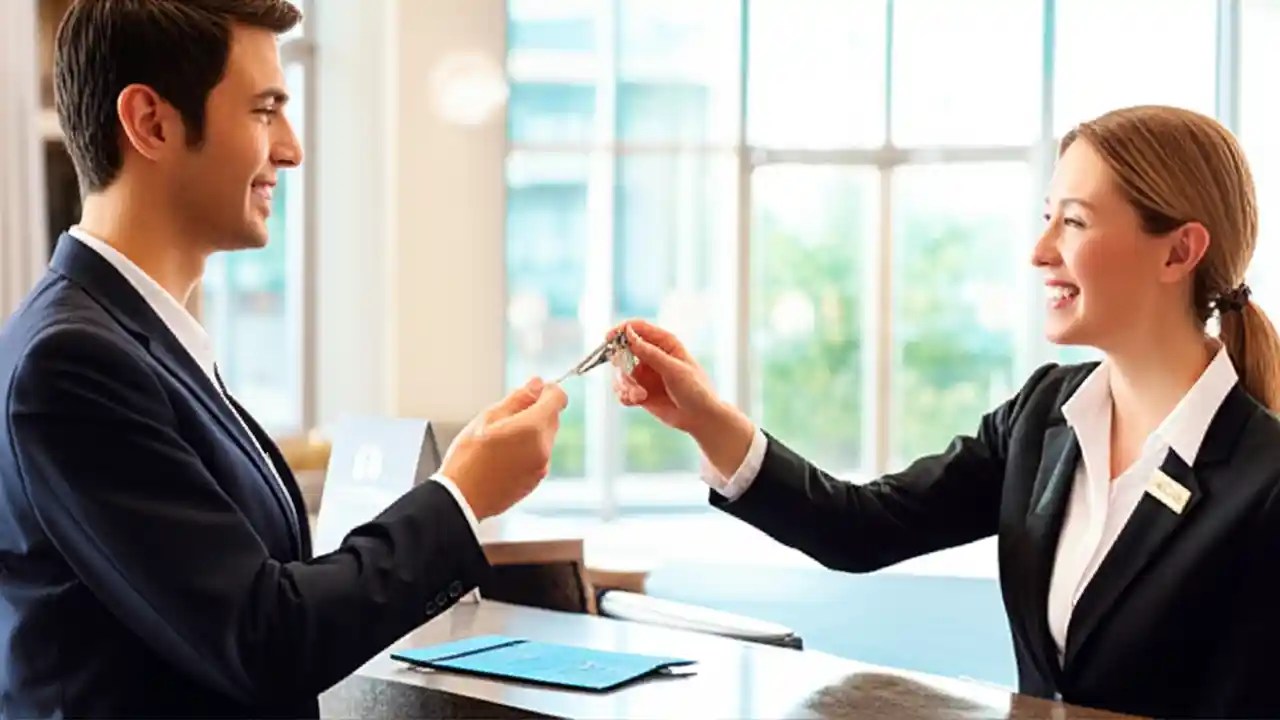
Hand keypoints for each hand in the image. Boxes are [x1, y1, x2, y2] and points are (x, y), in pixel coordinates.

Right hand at [441, 378, 567, 520]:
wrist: (461, 498)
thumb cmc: (469, 458)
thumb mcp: (488, 418)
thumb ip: (518, 398)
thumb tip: (536, 384)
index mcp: (533, 428)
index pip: (558, 398)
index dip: (547, 391)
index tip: (534, 392)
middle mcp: (543, 448)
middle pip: (552, 418)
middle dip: (536, 412)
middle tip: (507, 418)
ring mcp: (541, 466)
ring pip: (545, 438)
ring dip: (531, 433)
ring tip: (501, 441)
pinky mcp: (536, 480)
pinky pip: (539, 456)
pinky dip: (527, 451)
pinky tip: (503, 457)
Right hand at [608, 320, 754, 476]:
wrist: (701, 418)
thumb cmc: (695, 390)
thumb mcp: (673, 369)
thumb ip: (650, 353)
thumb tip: (629, 334)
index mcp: (665, 343)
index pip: (638, 328)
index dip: (621, 330)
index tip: (608, 338)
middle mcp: (652, 356)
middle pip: (623, 351)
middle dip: (620, 365)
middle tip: (626, 377)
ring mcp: (645, 374)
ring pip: (620, 373)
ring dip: (625, 385)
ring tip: (639, 396)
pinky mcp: (640, 391)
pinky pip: (622, 390)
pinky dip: (625, 395)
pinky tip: (636, 401)